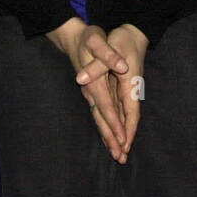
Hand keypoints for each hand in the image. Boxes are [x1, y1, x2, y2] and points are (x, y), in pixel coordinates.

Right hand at [47, 18, 126, 158]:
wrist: (74, 38)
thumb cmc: (87, 38)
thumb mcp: (96, 40)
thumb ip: (107, 54)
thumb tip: (120, 66)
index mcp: (94, 82)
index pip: (105, 107)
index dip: (114, 123)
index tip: (122, 140)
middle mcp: (91, 92)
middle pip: (101, 119)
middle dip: (111, 138)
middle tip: (120, 158)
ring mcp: (91, 94)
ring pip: (100, 119)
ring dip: (108, 137)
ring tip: (117, 155)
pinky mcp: (93, 93)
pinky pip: (100, 114)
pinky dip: (106, 127)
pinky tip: (110, 137)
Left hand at [105, 24, 148, 161]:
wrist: (131, 30)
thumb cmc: (120, 38)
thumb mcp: (105, 45)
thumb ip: (97, 64)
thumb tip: (81, 79)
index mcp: (129, 83)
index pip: (130, 110)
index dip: (126, 127)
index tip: (123, 144)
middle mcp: (129, 89)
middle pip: (128, 118)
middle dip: (124, 138)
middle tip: (121, 158)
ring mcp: (125, 90)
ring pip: (124, 116)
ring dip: (121, 133)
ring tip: (119, 152)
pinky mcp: (120, 88)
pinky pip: (119, 109)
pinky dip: (117, 122)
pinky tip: (114, 132)